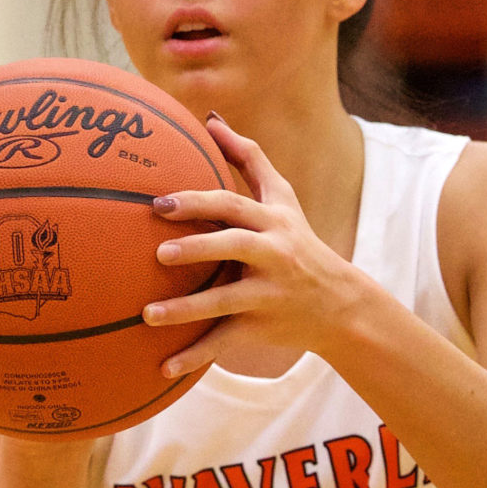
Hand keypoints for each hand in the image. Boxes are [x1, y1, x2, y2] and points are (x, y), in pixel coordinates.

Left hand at [144, 116, 358, 377]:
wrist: (338, 304)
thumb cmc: (299, 242)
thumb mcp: (282, 199)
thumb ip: (248, 157)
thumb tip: (210, 119)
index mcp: (270, 222)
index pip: (232, 206)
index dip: (197, 203)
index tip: (160, 204)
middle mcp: (272, 256)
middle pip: (233, 247)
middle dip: (196, 249)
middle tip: (158, 253)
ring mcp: (267, 294)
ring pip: (224, 301)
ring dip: (186, 310)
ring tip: (148, 315)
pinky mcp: (260, 327)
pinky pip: (223, 344)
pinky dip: (194, 358)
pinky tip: (162, 368)